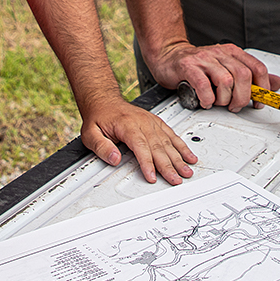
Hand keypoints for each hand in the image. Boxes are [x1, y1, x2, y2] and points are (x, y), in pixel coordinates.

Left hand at [80, 94, 198, 184]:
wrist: (105, 101)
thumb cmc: (99, 117)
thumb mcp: (90, 133)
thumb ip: (101, 147)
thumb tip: (114, 159)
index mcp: (127, 124)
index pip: (140, 146)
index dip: (147, 163)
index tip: (152, 176)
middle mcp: (142, 122)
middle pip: (158, 147)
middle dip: (168, 165)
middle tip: (176, 179)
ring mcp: (151, 122)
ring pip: (168, 142)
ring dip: (179, 158)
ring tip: (186, 171)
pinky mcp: (157, 123)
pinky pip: (172, 135)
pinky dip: (182, 147)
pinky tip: (189, 156)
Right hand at [145, 40, 279, 111]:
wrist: (169, 55)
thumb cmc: (198, 65)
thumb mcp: (228, 67)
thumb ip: (252, 76)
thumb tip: (276, 83)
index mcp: (232, 53)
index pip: (257, 68)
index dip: (262, 88)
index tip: (258, 102)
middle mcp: (220, 54)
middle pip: (243, 76)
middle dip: (242, 97)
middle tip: (235, 105)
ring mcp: (204, 60)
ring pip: (226, 82)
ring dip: (224, 99)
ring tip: (217, 102)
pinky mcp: (189, 67)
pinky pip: (204, 86)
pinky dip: (208, 99)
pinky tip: (205, 101)